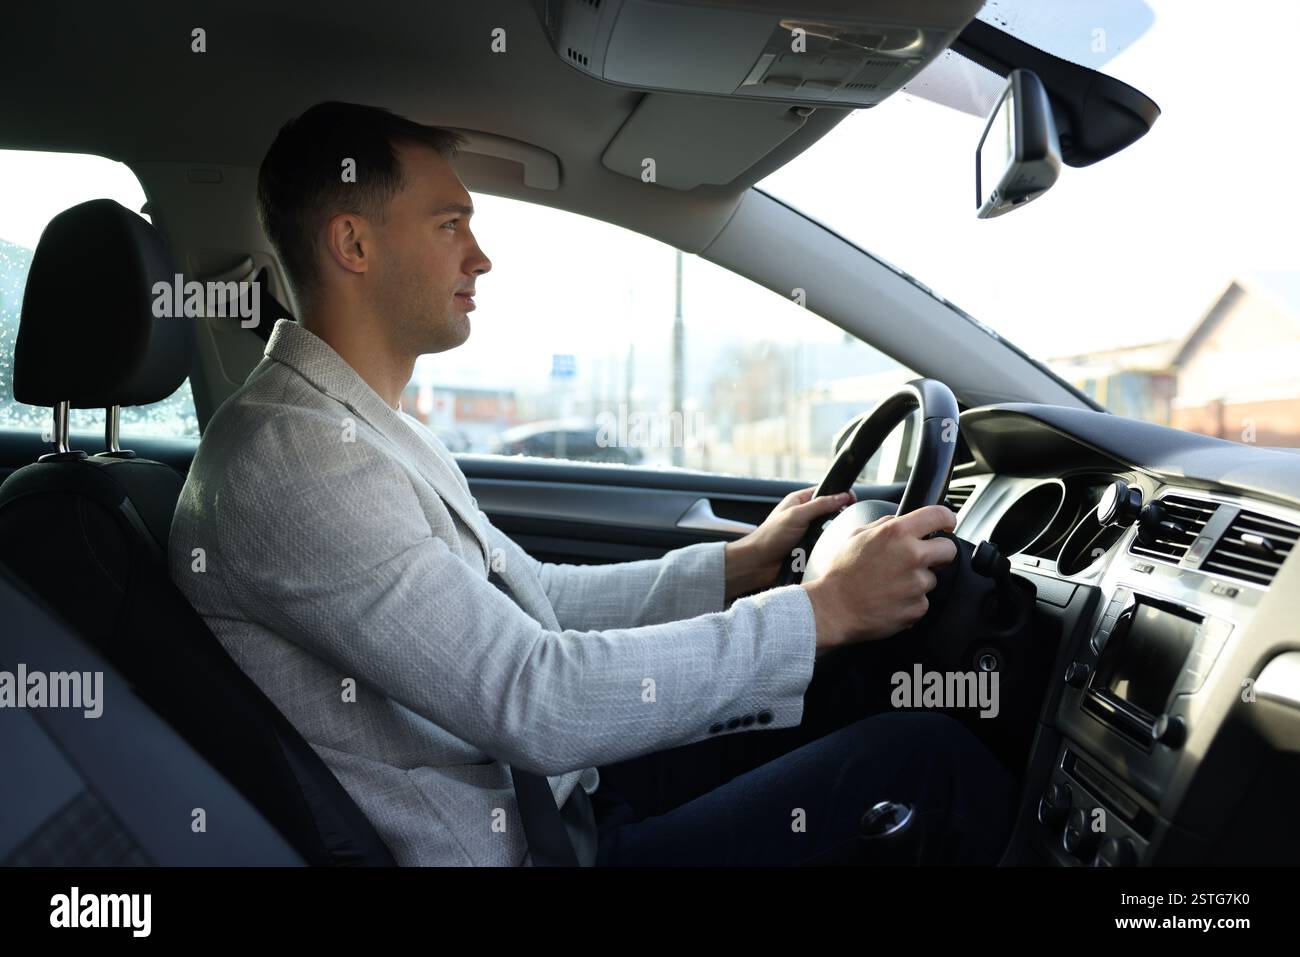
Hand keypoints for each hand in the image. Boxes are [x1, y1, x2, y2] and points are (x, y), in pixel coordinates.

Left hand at [723, 486, 855, 599]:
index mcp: (799, 502)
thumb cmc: (770, 537)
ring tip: (834, 538)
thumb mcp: (796, 515)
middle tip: (845, 520)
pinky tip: (829, 551)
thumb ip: (820, 505)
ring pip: (829, 531)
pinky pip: (825, 546)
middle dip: (837, 517)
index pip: (825, 492)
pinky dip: (827, 548)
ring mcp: (806, 533)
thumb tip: (842, 496)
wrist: (758, 564)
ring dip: (831, 535)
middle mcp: (804, 516)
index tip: (852, 499)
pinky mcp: (808, 549)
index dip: (839, 494)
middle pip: (830, 512)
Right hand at [803, 505, 957, 654]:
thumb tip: (902, 519)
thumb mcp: (857, 535)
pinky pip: (923, 600)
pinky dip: (911, 600)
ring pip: (933, 577)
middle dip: (938, 553)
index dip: (948, 518)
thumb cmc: (842, 573)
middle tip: (920, 559)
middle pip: (949, 549)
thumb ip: (885, 523)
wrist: (834, 609)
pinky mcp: (917, 607)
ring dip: (918, 580)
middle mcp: (911, 555)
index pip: (939, 515)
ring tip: (892, 584)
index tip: (947, 524)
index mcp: (896, 533)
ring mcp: (917, 583)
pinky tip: (891, 599)